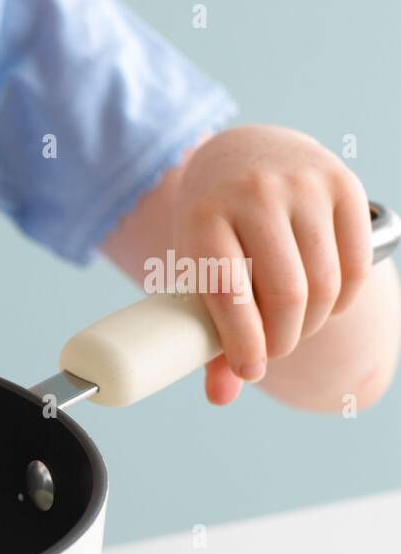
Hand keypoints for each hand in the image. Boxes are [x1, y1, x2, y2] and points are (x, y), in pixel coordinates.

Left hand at [170, 126, 373, 404]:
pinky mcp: (343, 184)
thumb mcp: (197, 268)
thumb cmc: (214, 229)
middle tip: (273, 351)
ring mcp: (303, 184)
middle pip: (285, 294)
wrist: (243, 156)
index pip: (229, 293)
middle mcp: (254, 193)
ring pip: (325, 283)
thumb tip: (221, 397)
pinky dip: (344, 299)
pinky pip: (356, 263)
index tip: (250, 371)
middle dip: (283, 339)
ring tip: (294, 329)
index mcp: (203, 216)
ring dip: (312, 324)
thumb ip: (208, 330)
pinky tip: (325, 307)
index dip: (243, 343)